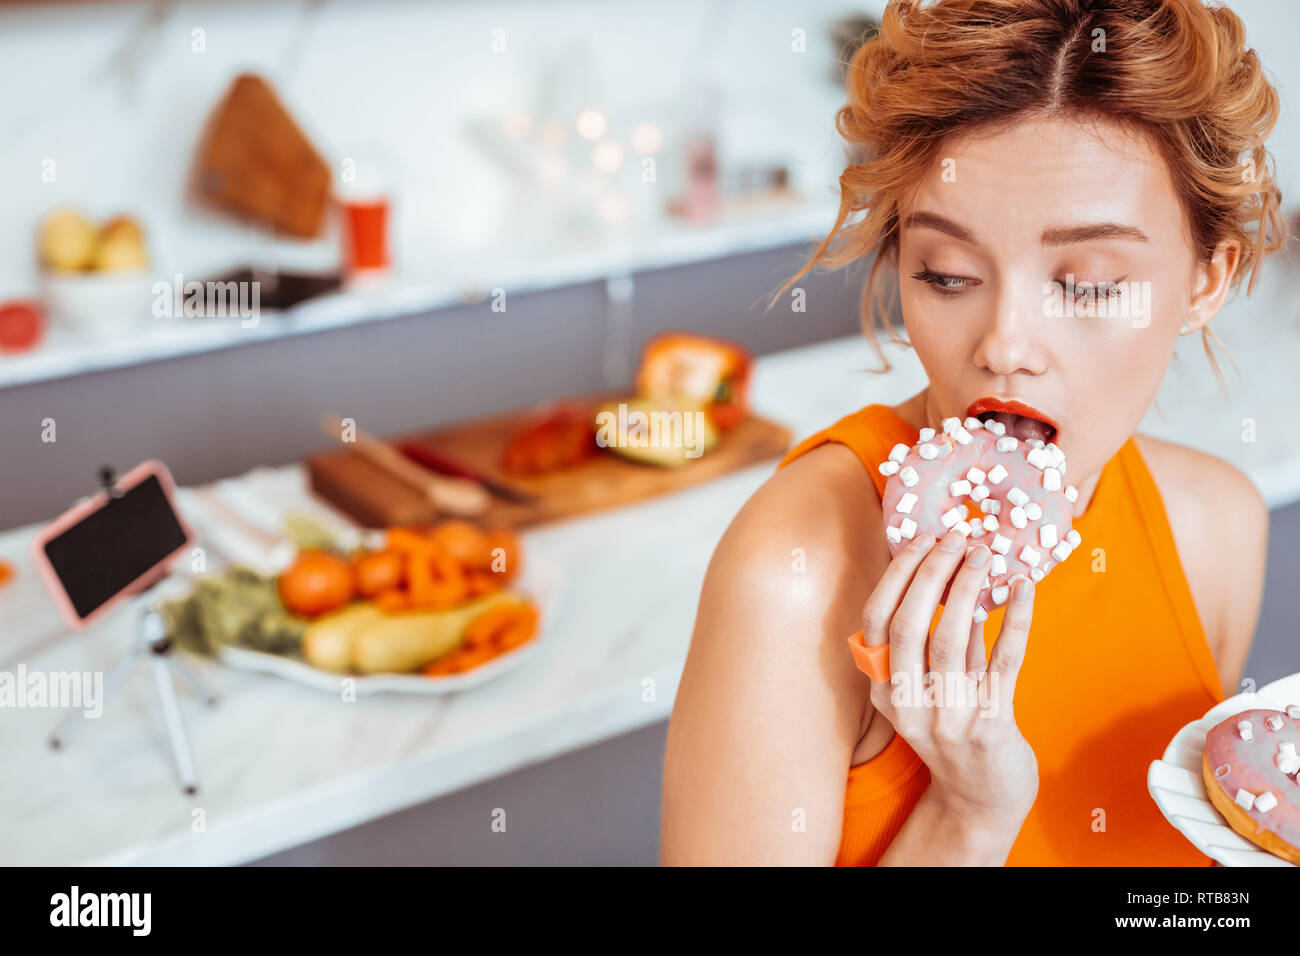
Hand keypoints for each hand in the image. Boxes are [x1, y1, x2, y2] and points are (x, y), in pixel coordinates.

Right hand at [861, 526, 1039, 833]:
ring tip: (986, 554)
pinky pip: (1004, 660)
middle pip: (910, 625)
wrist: (981, 797)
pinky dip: (1015, 618)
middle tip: (956, 537)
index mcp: (884, 689)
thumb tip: (949, 570)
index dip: (898, 576)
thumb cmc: (953, 729)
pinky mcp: (991, 725)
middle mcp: (908, 704)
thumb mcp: (926, 688)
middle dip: (932, 572)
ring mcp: (948, 718)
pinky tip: (1024, 588)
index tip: (922, 540)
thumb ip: (931, 642)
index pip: (877, 621)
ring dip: (969, 587)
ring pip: (952, 638)